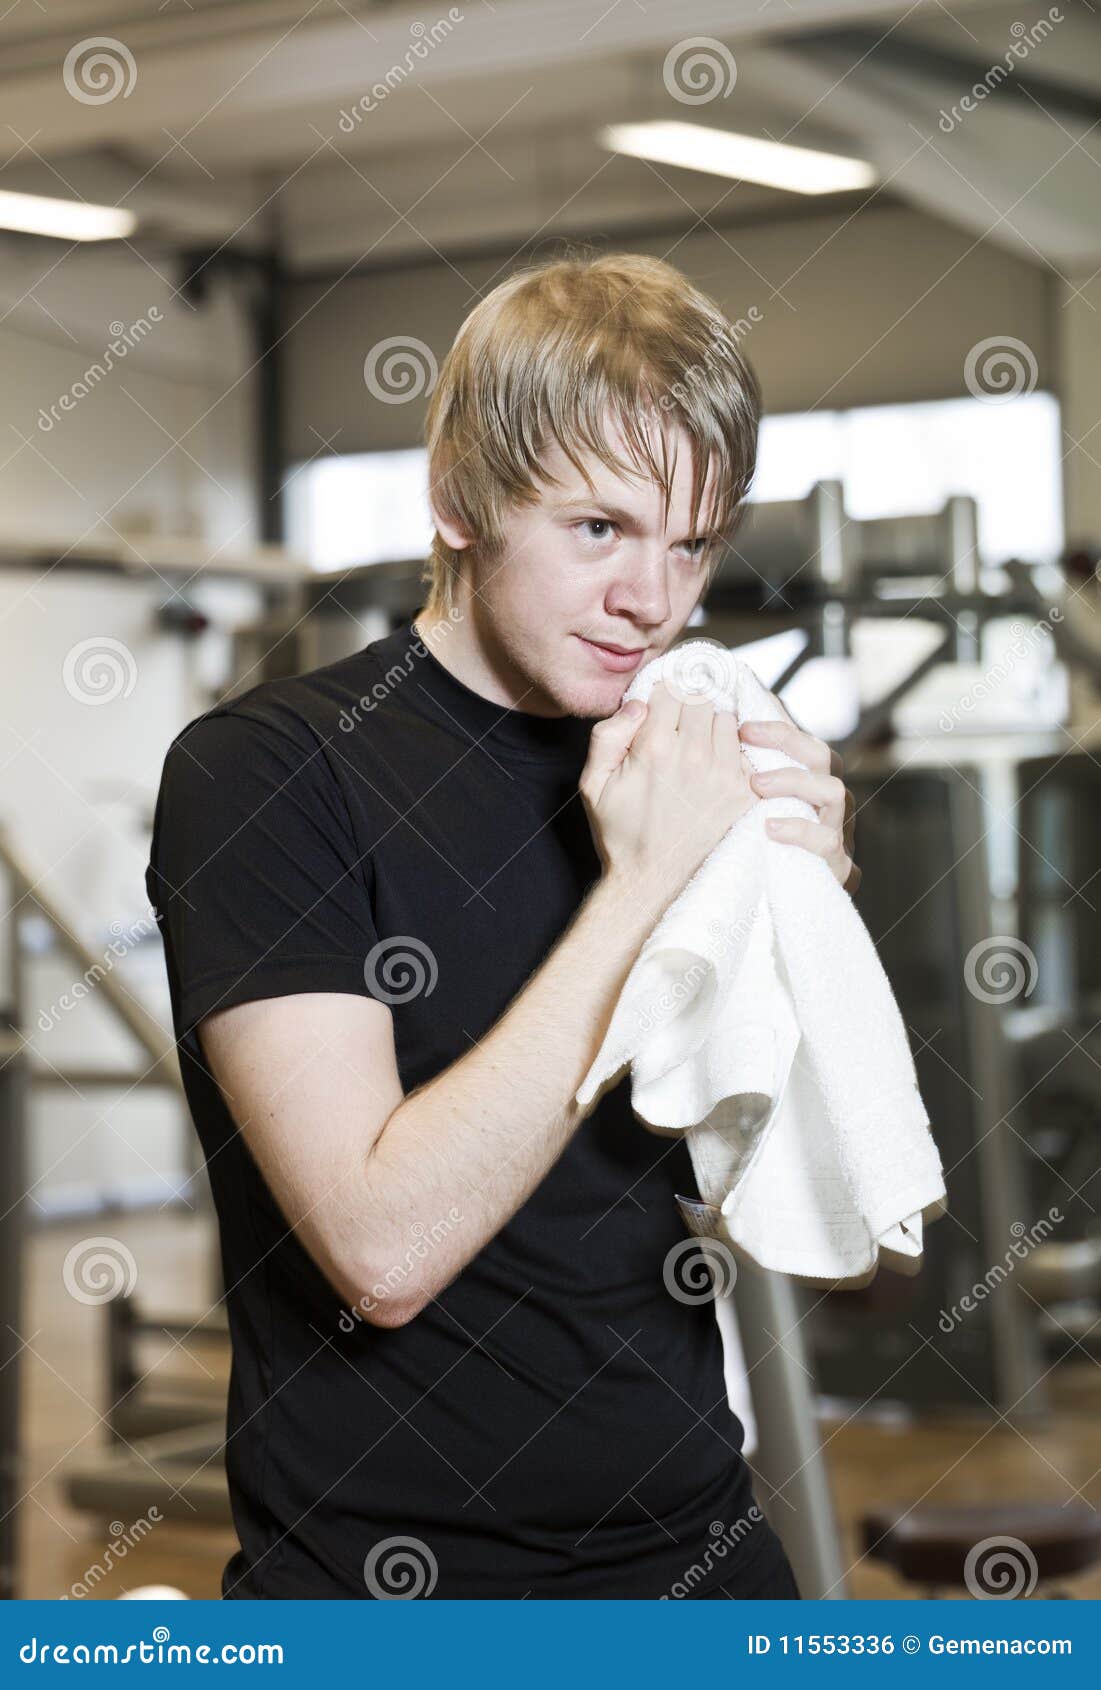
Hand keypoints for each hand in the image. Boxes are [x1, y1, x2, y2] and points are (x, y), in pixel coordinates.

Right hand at [580, 680, 757, 904]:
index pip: (671, 689)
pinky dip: (734, 752)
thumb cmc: (620, 833)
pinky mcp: (744, 792)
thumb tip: (638, 703)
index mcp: (655, 747)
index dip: (663, 695)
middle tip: (677, 730)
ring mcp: (724, 774)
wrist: (652, 881)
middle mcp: (694, 755)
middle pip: (701, 699)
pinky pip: (747, 750)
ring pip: (727, 719)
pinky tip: (715, 768)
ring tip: (696, 749)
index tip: (660, 709)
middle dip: (688, 707)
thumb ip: (608, 735)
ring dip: (713, 726)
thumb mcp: (593, 784)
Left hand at [739, 709, 860, 894]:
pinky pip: (827, 843)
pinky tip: (770, 829)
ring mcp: (838, 830)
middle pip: (825, 759)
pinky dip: (800, 832)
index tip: (744, 728)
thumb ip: (748, 774)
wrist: (781, 908)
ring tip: (757, 786)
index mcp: (813, 782)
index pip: (805, 743)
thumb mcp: (754, 808)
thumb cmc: (761, 847)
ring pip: (834, 794)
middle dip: (788, 748)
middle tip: (746, 744)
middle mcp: (830, 801)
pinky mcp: (838, 866)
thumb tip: (723, 728)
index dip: (779, 731)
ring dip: (795, 783)